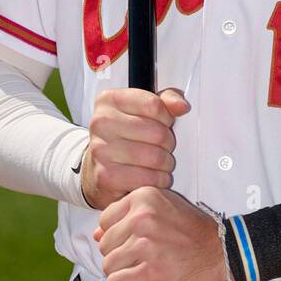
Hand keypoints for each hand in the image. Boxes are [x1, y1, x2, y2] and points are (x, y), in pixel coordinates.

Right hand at [80, 87, 189, 209]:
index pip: (154, 105)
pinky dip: (158, 180)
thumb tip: (181, 106)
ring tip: (158, 163)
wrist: (98, 169)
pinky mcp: (106, 176)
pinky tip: (151, 176)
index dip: (167, 118)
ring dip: (165, 164)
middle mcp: (101, 123)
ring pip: (156, 157)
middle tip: (162, 147)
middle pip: (158, 133)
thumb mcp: (144, 110)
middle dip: (168, 143)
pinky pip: (149, 179)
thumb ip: (166, 100)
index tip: (163, 123)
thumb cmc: (126, 137)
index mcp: (109, 100)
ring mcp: (101, 150)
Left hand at [92, 186, 233, 280]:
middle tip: (138, 262)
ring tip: (137, 276)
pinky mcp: (149, 272)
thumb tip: (95, 234)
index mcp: (145, 198)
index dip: (115, 235)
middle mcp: (142, 218)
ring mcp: (145, 245)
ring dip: (119, 275)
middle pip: (105, 244)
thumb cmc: (196, 234)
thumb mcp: (165, 210)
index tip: (130, 244)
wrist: (224, 255)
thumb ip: (130, 217)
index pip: (105, 220)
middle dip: (117, 256)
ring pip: (108, 265)